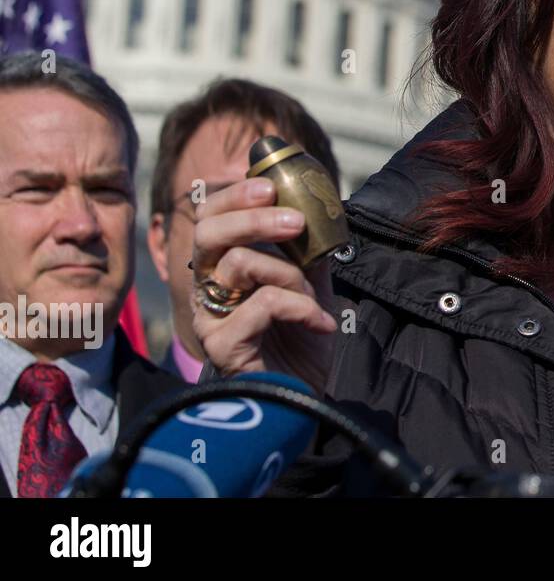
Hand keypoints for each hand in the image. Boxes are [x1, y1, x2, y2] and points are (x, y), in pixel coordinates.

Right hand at [191, 177, 337, 393]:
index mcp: (222, 266)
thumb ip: (305, 247)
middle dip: (253, 219)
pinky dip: (300, 307)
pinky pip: (263, 304)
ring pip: (240, 264)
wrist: (305, 393)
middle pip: (208, 234)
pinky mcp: (221, 344)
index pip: (210, 218)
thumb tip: (318, 204)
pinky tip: (320, 325)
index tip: (269, 187)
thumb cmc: (301, 336)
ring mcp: (208, 317)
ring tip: (313, 299)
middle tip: (294, 222)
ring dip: (290, 275)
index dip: (234, 197)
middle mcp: (206, 288)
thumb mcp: (309, 281)